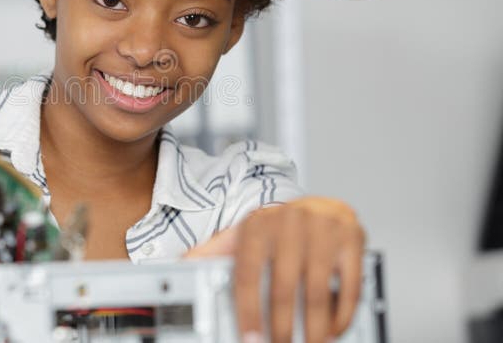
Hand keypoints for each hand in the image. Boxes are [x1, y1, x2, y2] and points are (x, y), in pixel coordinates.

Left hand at [185, 197, 364, 342]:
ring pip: (317, 293)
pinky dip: (341, 316)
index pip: (247, 275)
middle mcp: (290, 224)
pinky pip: (349, 287)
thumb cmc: (277, 230)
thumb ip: (214, 254)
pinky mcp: (351, 240)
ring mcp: (323, 231)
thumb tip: (182, 267)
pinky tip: (332, 330)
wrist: (318, 206)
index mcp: (258, 226)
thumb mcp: (244, 236)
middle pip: (283, 289)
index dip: (248, 313)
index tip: (251, 340)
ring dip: (313, 330)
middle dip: (281, 329)